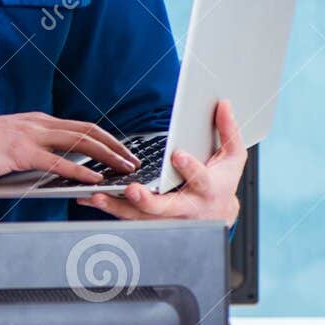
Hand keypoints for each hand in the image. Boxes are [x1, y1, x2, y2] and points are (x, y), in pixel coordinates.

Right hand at [0, 112, 138, 185]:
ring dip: (108, 156)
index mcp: (35, 121)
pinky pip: (59, 162)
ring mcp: (30, 135)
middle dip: (116, 145)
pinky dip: (81, 171)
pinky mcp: (20, 152)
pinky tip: (95, 179)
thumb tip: (46, 165)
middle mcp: (37, 123)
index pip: (79, 126)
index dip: (105, 138)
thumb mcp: (4, 142)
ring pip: (81, 142)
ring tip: (125, 168)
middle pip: (88, 130)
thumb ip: (27, 149)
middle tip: (134, 158)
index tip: (121, 149)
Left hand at [76, 99, 244, 224]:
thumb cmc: (223, 181)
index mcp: (208, 189)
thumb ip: (228, 130)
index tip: (178, 155)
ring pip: (142, 217)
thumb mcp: (233, 157)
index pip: (200, 178)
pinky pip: (129, 217)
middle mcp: (187, 207)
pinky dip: (110, 209)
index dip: (190, 168)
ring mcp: (168, 217)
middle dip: (148, 201)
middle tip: (132, 190)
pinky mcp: (152, 221)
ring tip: (97, 195)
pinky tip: (91, 198)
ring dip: (118, 207)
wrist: (219, 213)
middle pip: (166, 207)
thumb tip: (224, 104)